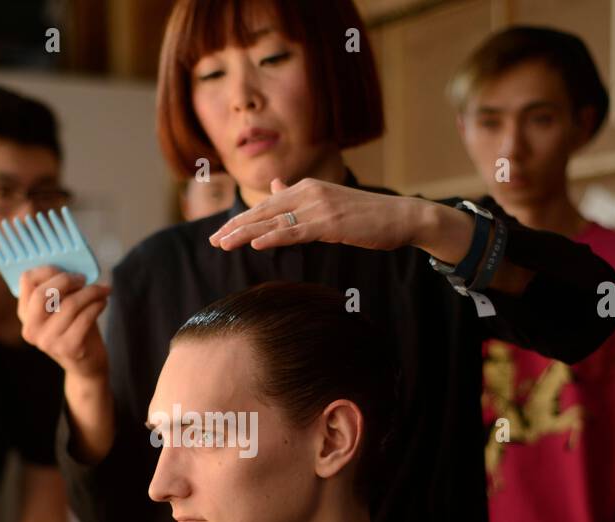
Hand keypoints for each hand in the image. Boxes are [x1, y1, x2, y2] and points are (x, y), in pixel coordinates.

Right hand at [17, 266, 111, 381]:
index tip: (66, 270)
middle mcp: (31, 329)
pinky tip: (103, 302)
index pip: (27, 280)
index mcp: (25, 315)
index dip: (48, 269)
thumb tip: (71, 264)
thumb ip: (59, 290)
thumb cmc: (75, 330)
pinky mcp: (68, 348)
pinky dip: (97, 305)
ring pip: (70, 304)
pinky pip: (85, 317)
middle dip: (68, 280)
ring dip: (91, 292)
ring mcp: (48, 341)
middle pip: (44, 292)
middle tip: (84, 279)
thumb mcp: (60, 310)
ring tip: (101, 291)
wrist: (86, 367)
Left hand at [208, 177, 427, 252]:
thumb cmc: (366, 214)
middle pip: (264, 212)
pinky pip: (296, 232)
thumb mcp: (328, 200)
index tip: (221, 232)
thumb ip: (298, 195)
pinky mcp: (331, 224)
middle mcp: (309, 193)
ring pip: (275, 222)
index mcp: (306, 188)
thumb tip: (275, 187)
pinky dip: (274, 237)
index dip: (242, 220)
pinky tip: (256, 243)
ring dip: (247, 233)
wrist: (400, 216)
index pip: (266, 206)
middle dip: (237, 227)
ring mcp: (319, 208)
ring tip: (224, 243)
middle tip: (213, 241)